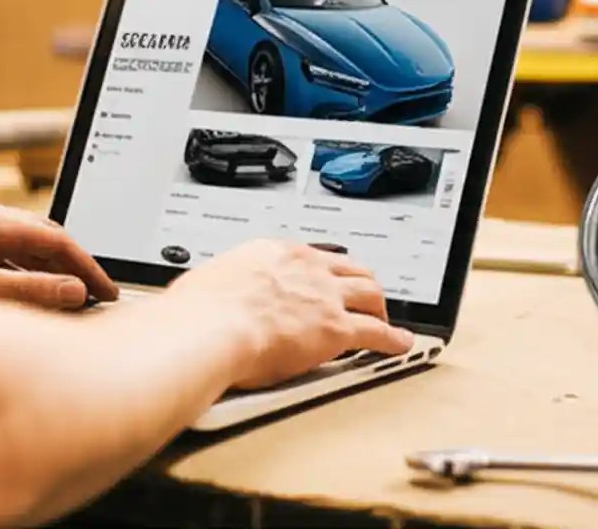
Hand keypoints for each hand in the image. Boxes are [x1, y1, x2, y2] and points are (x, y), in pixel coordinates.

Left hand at [0, 201, 118, 309]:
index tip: (107, 291)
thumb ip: (33, 290)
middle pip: (45, 243)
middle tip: (96, 295)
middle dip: (74, 269)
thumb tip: (75, 291)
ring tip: (69, 305)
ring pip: (24, 255)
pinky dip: (25, 283)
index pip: (59, 241)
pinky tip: (28, 306)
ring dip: (48, 278)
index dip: (88, 267)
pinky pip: (5, 265)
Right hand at [171, 239, 414, 388]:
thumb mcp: (206, 283)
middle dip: (361, 284)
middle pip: (350, 269)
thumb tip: (202, 296)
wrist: (208, 330)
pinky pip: (376, 333)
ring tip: (385, 320)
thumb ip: (217, 288)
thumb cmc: (197, 314)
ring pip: (370, 294)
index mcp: (274, 253)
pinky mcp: (337, 329)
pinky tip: (400, 344)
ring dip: (380, 308)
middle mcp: (306, 268)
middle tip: (364, 298)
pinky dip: (393, 339)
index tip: (324, 279)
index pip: (311, 257)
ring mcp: (325, 297)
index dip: (323, 271)